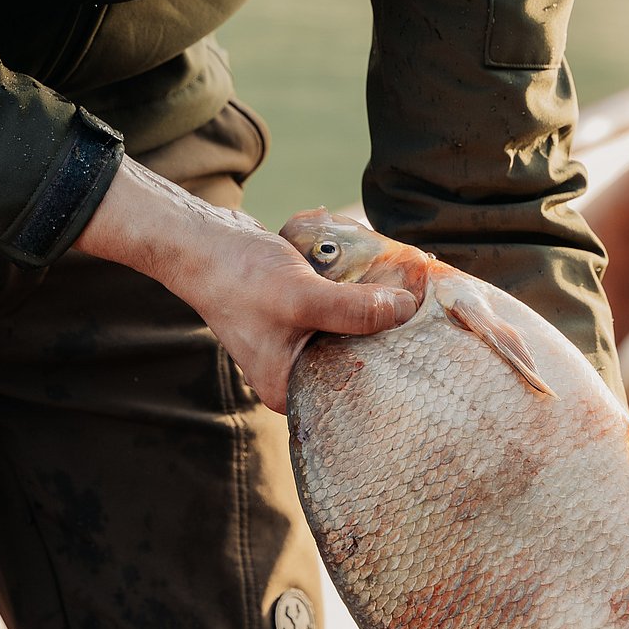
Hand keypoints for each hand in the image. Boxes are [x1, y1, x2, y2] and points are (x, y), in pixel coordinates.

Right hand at [74, 159, 416, 410]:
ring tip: (402, 280)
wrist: (201, 240)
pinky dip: (355, 284)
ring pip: (356, 326)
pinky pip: (343, 303)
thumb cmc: (239, 277)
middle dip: (387, 329)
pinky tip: (370, 267)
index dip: (392, 366)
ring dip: (375, 302)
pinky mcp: (304, 310)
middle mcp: (296, 370)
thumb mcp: (301, 297)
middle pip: (361, 356)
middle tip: (421, 304)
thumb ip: (353, 309)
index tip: (426, 340)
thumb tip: (407, 311)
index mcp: (290, 388)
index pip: (355, 389)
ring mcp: (300, 339)